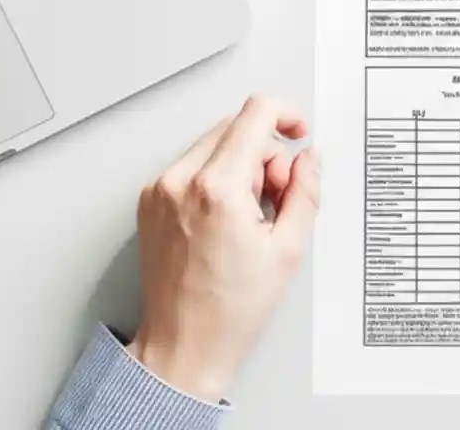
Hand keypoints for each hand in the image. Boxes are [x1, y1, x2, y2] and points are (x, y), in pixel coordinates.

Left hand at [127, 96, 320, 402]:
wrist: (183, 346)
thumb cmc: (229, 311)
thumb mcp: (288, 249)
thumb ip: (305, 191)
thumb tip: (309, 160)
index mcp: (217, 188)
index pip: (256, 114)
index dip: (287, 115)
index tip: (298, 131)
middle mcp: (180, 181)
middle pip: (235, 127)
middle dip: (265, 153)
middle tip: (277, 195)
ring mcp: (159, 190)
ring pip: (213, 145)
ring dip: (240, 165)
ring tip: (251, 215)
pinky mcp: (150, 201)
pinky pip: (192, 167)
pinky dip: (216, 179)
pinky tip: (228, 218)